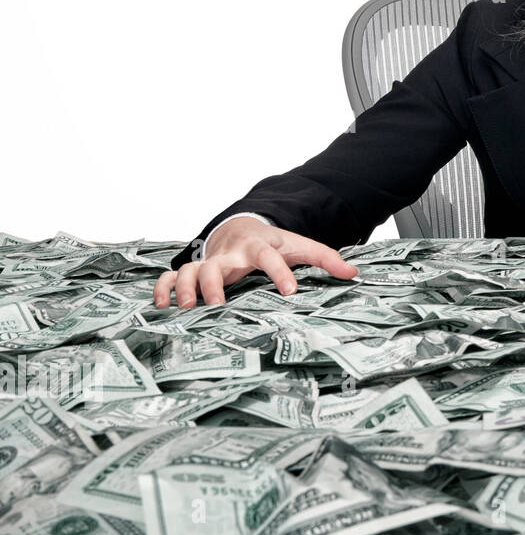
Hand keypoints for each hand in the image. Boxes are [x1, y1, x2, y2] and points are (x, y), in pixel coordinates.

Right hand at [153, 217, 357, 307]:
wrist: (242, 226)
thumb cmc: (273, 242)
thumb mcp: (301, 247)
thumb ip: (327, 260)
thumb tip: (354, 274)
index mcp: (260, 246)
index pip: (269, 257)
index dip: (280, 273)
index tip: (290, 292)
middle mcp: (231, 254)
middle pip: (218, 264)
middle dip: (216, 283)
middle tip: (219, 304)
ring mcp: (210, 261)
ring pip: (190, 270)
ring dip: (185, 287)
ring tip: (187, 308)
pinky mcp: (194, 268)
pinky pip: (170, 275)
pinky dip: (163, 287)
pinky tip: (162, 305)